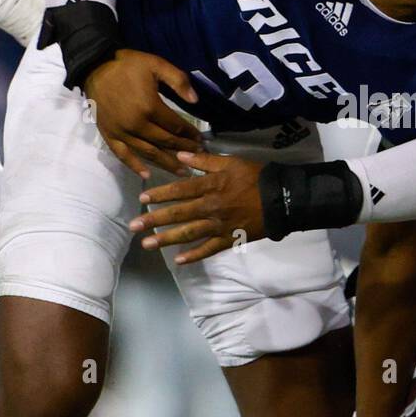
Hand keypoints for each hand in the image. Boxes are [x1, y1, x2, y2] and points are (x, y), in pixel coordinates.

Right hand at [84, 50, 202, 177]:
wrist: (95, 66)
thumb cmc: (128, 65)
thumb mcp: (157, 64)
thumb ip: (179, 81)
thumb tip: (195, 101)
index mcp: (150, 107)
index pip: (176, 126)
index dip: (190, 134)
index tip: (201, 140)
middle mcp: (136, 125)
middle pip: (165, 142)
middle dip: (183, 150)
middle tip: (197, 157)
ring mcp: (121, 132)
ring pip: (148, 152)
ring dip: (166, 163)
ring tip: (182, 172)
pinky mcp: (109, 135)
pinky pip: (123, 155)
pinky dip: (135, 166)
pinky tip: (147, 175)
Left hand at [130, 150, 264, 262]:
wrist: (281, 198)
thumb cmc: (256, 177)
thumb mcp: (231, 162)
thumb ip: (205, 160)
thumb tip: (180, 156)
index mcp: (211, 186)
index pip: (180, 190)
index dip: (160, 195)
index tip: (143, 200)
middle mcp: (211, 207)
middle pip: (179, 214)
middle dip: (154, 221)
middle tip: (134, 226)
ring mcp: (220, 226)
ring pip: (189, 233)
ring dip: (167, 239)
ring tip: (147, 245)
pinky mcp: (229, 239)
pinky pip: (209, 249)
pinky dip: (194, 255)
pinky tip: (179, 260)